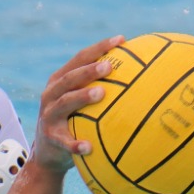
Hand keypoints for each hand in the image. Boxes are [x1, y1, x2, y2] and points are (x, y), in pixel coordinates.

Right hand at [32, 36, 124, 172]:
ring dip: (82, 97)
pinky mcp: (50, 137)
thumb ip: (104, 87)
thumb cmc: (75, 120)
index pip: (80, 58)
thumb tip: (145, 75)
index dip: (99, 48)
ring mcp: (49, 115)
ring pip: (64, 103)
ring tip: (101, 93)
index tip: (122, 39)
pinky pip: (64, 141)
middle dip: (89, 70)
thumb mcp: (82, 102)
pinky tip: (89, 147)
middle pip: (70, 77)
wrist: (48, 153)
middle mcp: (51, 94)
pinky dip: (75, 144)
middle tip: (110, 66)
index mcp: (61, 80)